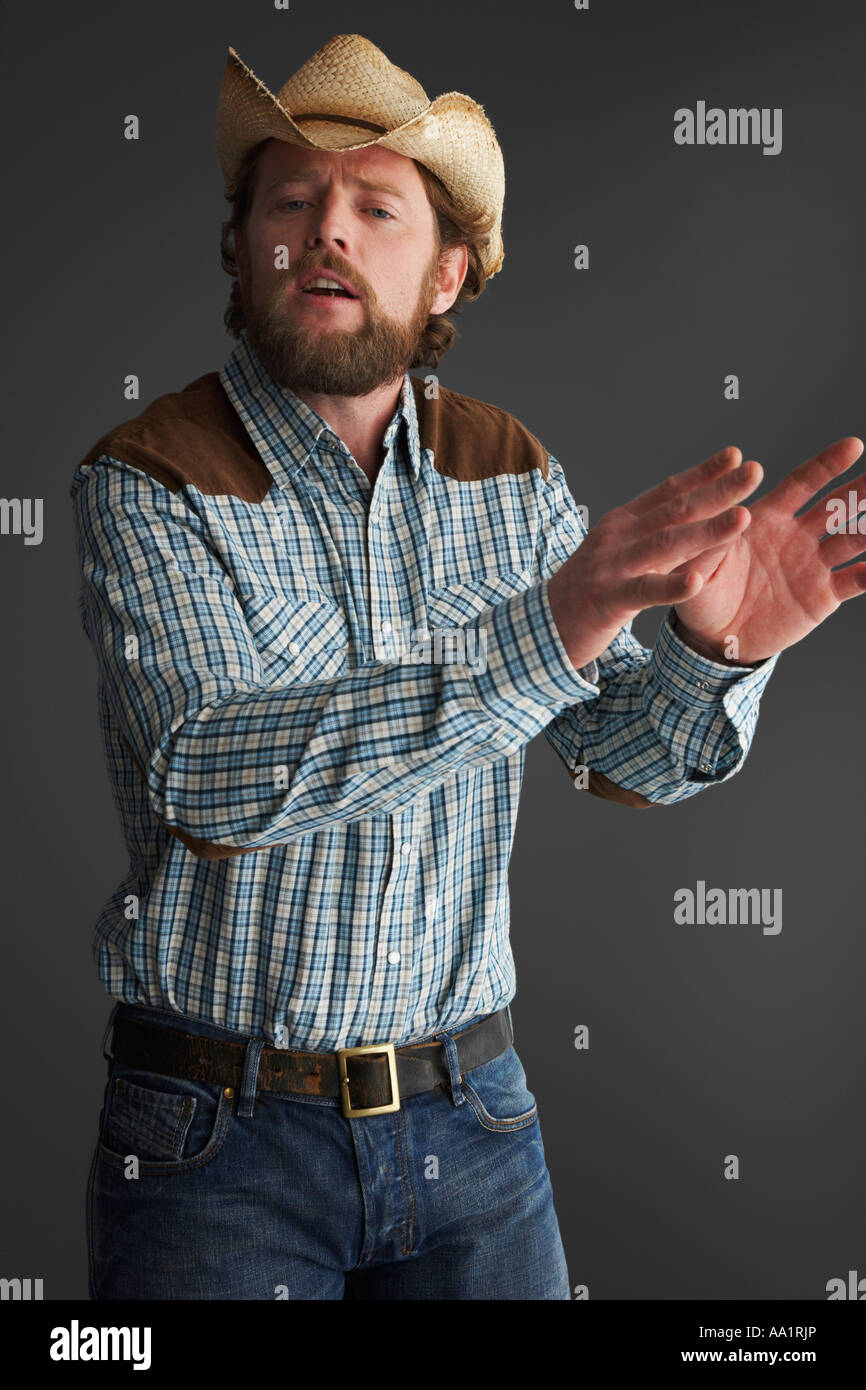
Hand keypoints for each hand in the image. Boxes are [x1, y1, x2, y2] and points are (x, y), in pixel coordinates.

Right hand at [548, 445, 761, 670]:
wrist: (544, 625)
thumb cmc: (591, 589)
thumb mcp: (621, 554)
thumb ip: (655, 537)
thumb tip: (698, 519)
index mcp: (623, 522)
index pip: (668, 490)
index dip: (704, 472)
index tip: (737, 455)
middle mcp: (618, 536)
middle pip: (675, 509)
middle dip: (718, 490)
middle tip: (755, 473)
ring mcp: (611, 566)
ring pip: (665, 544)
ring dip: (707, 530)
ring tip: (742, 518)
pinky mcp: (606, 599)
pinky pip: (643, 592)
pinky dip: (670, 586)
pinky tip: (695, 581)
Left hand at [671, 437, 865, 663]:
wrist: (715, 637)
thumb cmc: (703, 593)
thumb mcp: (699, 563)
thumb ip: (712, 540)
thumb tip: (729, 514)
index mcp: (769, 518)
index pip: (803, 483)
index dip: (827, 465)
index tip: (853, 445)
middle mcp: (798, 536)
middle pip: (837, 505)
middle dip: (861, 489)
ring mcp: (814, 565)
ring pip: (854, 538)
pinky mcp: (823, 596)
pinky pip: (855, 581)